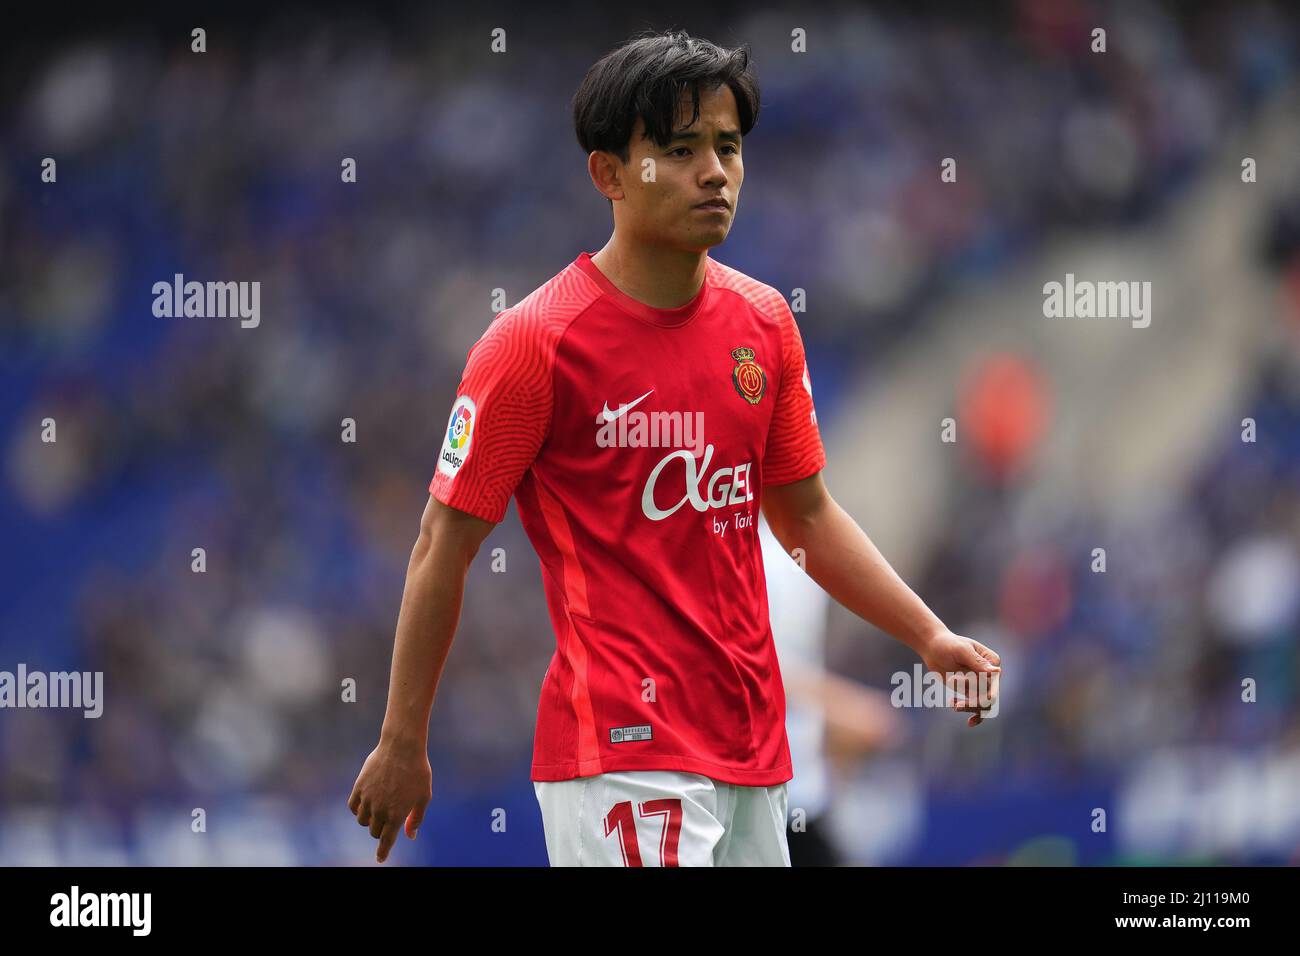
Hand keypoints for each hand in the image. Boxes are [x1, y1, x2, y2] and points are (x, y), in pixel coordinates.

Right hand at [348, 738, 431, 862]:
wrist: (402, 746)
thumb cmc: (418, 771)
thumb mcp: (424, 796)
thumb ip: (416, 818)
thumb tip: (410, 836)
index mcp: (396, 815)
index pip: (386, 841)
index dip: (382, 852)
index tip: (380, 859)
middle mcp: (379, 810)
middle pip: (374, 831)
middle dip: (381, 830)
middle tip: (389, 818)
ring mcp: (367, 799)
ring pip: (362, 821)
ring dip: (369, 820)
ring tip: (379, 808)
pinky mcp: (358, 787)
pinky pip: (353, 807)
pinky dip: (358, 809)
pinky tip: (365, 803)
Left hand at [918, 630, 1000, 725]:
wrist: (933, 648)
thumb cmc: (947, 644)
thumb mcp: (961, 650)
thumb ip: (977, 662)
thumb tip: (997, 672)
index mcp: (992, 661)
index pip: (993, 681)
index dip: (981, 688)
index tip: (955, 681)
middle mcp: (989, 673)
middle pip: (989, 695)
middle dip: (974, 702)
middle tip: (958, 706)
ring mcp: (980, 683)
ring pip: (983, 703)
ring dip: (970, 708)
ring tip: (955, 706)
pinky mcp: (971, 690)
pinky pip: (975, 705)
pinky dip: (972, 713)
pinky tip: (969, 723)